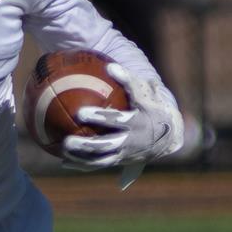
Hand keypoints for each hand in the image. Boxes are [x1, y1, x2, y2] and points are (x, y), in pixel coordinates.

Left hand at [61, 62, 184, 188]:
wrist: (168, 136)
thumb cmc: (152, 107)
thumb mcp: (146, 92)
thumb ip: (129, 80)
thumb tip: (109, 67)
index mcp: (138, 123)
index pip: (118, 120)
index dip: (100, 117)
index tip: (80, 112)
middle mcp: (131, 141)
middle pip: (107, 145)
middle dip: (87, 144)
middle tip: (68, 140)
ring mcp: (125, 154)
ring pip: (101, 159)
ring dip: (81, 157)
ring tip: (63, 148)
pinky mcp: (119, 161)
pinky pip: (98, 165)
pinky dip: (81, 164)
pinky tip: (62, 161)